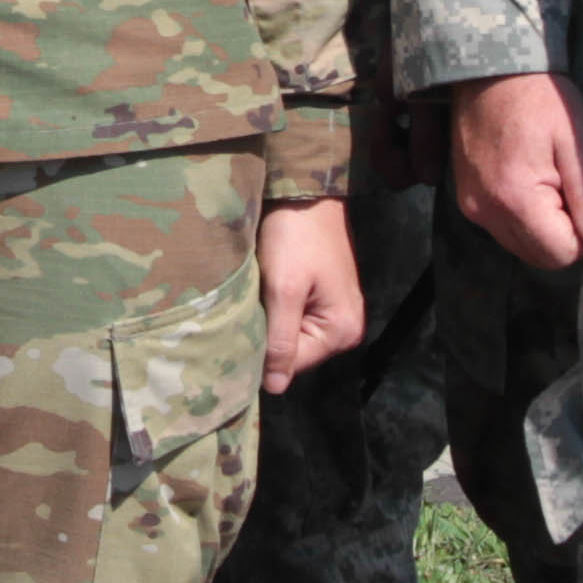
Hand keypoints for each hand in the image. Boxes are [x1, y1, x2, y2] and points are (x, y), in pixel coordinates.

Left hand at [258, 199, 364, 390]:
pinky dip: (275, 310)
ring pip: (290, 336)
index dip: (262, 352)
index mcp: (341, 331)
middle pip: (293, 352)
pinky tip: (262, 294)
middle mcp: (345, 328)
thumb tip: (274, 388)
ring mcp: (336, 313)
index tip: (237, 333)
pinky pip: (294, 319)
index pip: (292, 365)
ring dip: (269, 323)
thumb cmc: (295, 237)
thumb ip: (281, 340)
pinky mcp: (324, 298)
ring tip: (253, 300)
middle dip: (266, 336)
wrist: (304, 194)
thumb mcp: (284, 289)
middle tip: (243, 312)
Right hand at [451, 72, 582, 273]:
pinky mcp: (465, 197)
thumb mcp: (577, 139)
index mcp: (516, 198)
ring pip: (520, 245)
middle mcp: (485, 211)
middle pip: (538, 257)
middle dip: (564, 234)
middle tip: (570, 187)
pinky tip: (531, 178)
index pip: (561, 254)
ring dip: (543, 227)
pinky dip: (522, 216)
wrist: (489, 65)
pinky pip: (502, 227)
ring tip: (550, 179)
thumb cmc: (540, 95)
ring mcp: (470, 205)